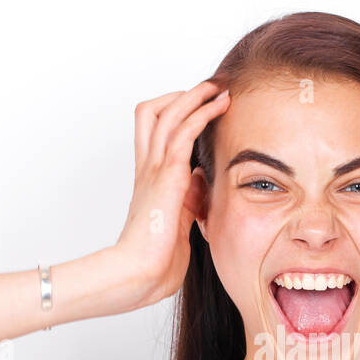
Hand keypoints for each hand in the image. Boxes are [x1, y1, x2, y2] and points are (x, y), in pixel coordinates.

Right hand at [113, 80, 229, 306]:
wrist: (138, 272)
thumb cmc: (155, 258)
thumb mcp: (179, 219)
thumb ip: (189, 195)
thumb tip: (203, 178)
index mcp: (148, 178)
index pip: (152, 131)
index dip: (172, 113)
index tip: (197, 109)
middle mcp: (148, 167)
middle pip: (152, 111)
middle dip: (180, 96)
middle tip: (208, 90)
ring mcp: (155, 168)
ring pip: (168, 112)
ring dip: (196, 95)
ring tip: (219, 88)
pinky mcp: (168, 175)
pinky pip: (184, 130)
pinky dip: (203, 112)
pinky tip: (220, 105)